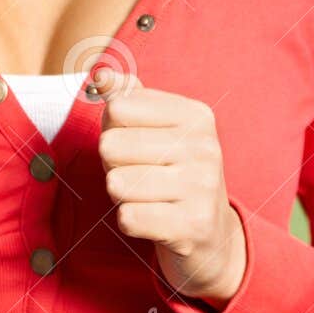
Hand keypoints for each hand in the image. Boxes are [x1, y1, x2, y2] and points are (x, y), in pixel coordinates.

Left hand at [93, 66, 246, 306]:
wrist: (211, 236)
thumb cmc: (173, 174)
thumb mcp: (157, 130)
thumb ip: (128, 98)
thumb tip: (102, 76)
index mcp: (196, 116)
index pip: (117, 108)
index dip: (114, 131)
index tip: (139, 147)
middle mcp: (204, 147)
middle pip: (111, 145)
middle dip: (114, 166)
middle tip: (142, 177)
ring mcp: (203, 187)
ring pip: (117, 183)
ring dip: (122, 196)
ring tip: (149, 198)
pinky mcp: (193, 225)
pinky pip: (128, 217)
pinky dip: (131, 221)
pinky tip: (154, 220)